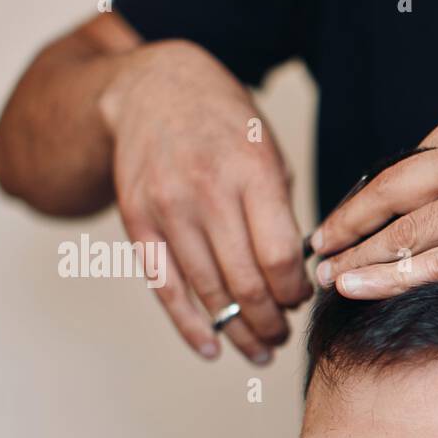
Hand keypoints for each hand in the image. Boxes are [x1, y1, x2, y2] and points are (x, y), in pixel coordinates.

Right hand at [100, 40, 311, 361]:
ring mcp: (167, 208)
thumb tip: (296, 276)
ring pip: (208, 292)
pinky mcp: (137, 222)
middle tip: (282, 336)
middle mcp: (207, 192)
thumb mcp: (269, 153)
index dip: (294, 292)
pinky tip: (211, 348)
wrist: (154, 89)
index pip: (279, 258)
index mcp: (252, 172)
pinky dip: (190, 326)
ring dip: (238, 330)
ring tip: (259, 348)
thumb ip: (281, 213)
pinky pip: (165, 287)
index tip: (300, 300)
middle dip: (270, 321)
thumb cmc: (225, 125)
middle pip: (245, 282)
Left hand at [309, 68, 437, 296]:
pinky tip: (359, 287)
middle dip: (348, 220)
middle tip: (319, 244)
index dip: (380, 189)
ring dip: (358, 256)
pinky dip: (391, 276)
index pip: (416, 153)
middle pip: (392, 187)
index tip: (359, 212)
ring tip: (327, 275)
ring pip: (408, 230)